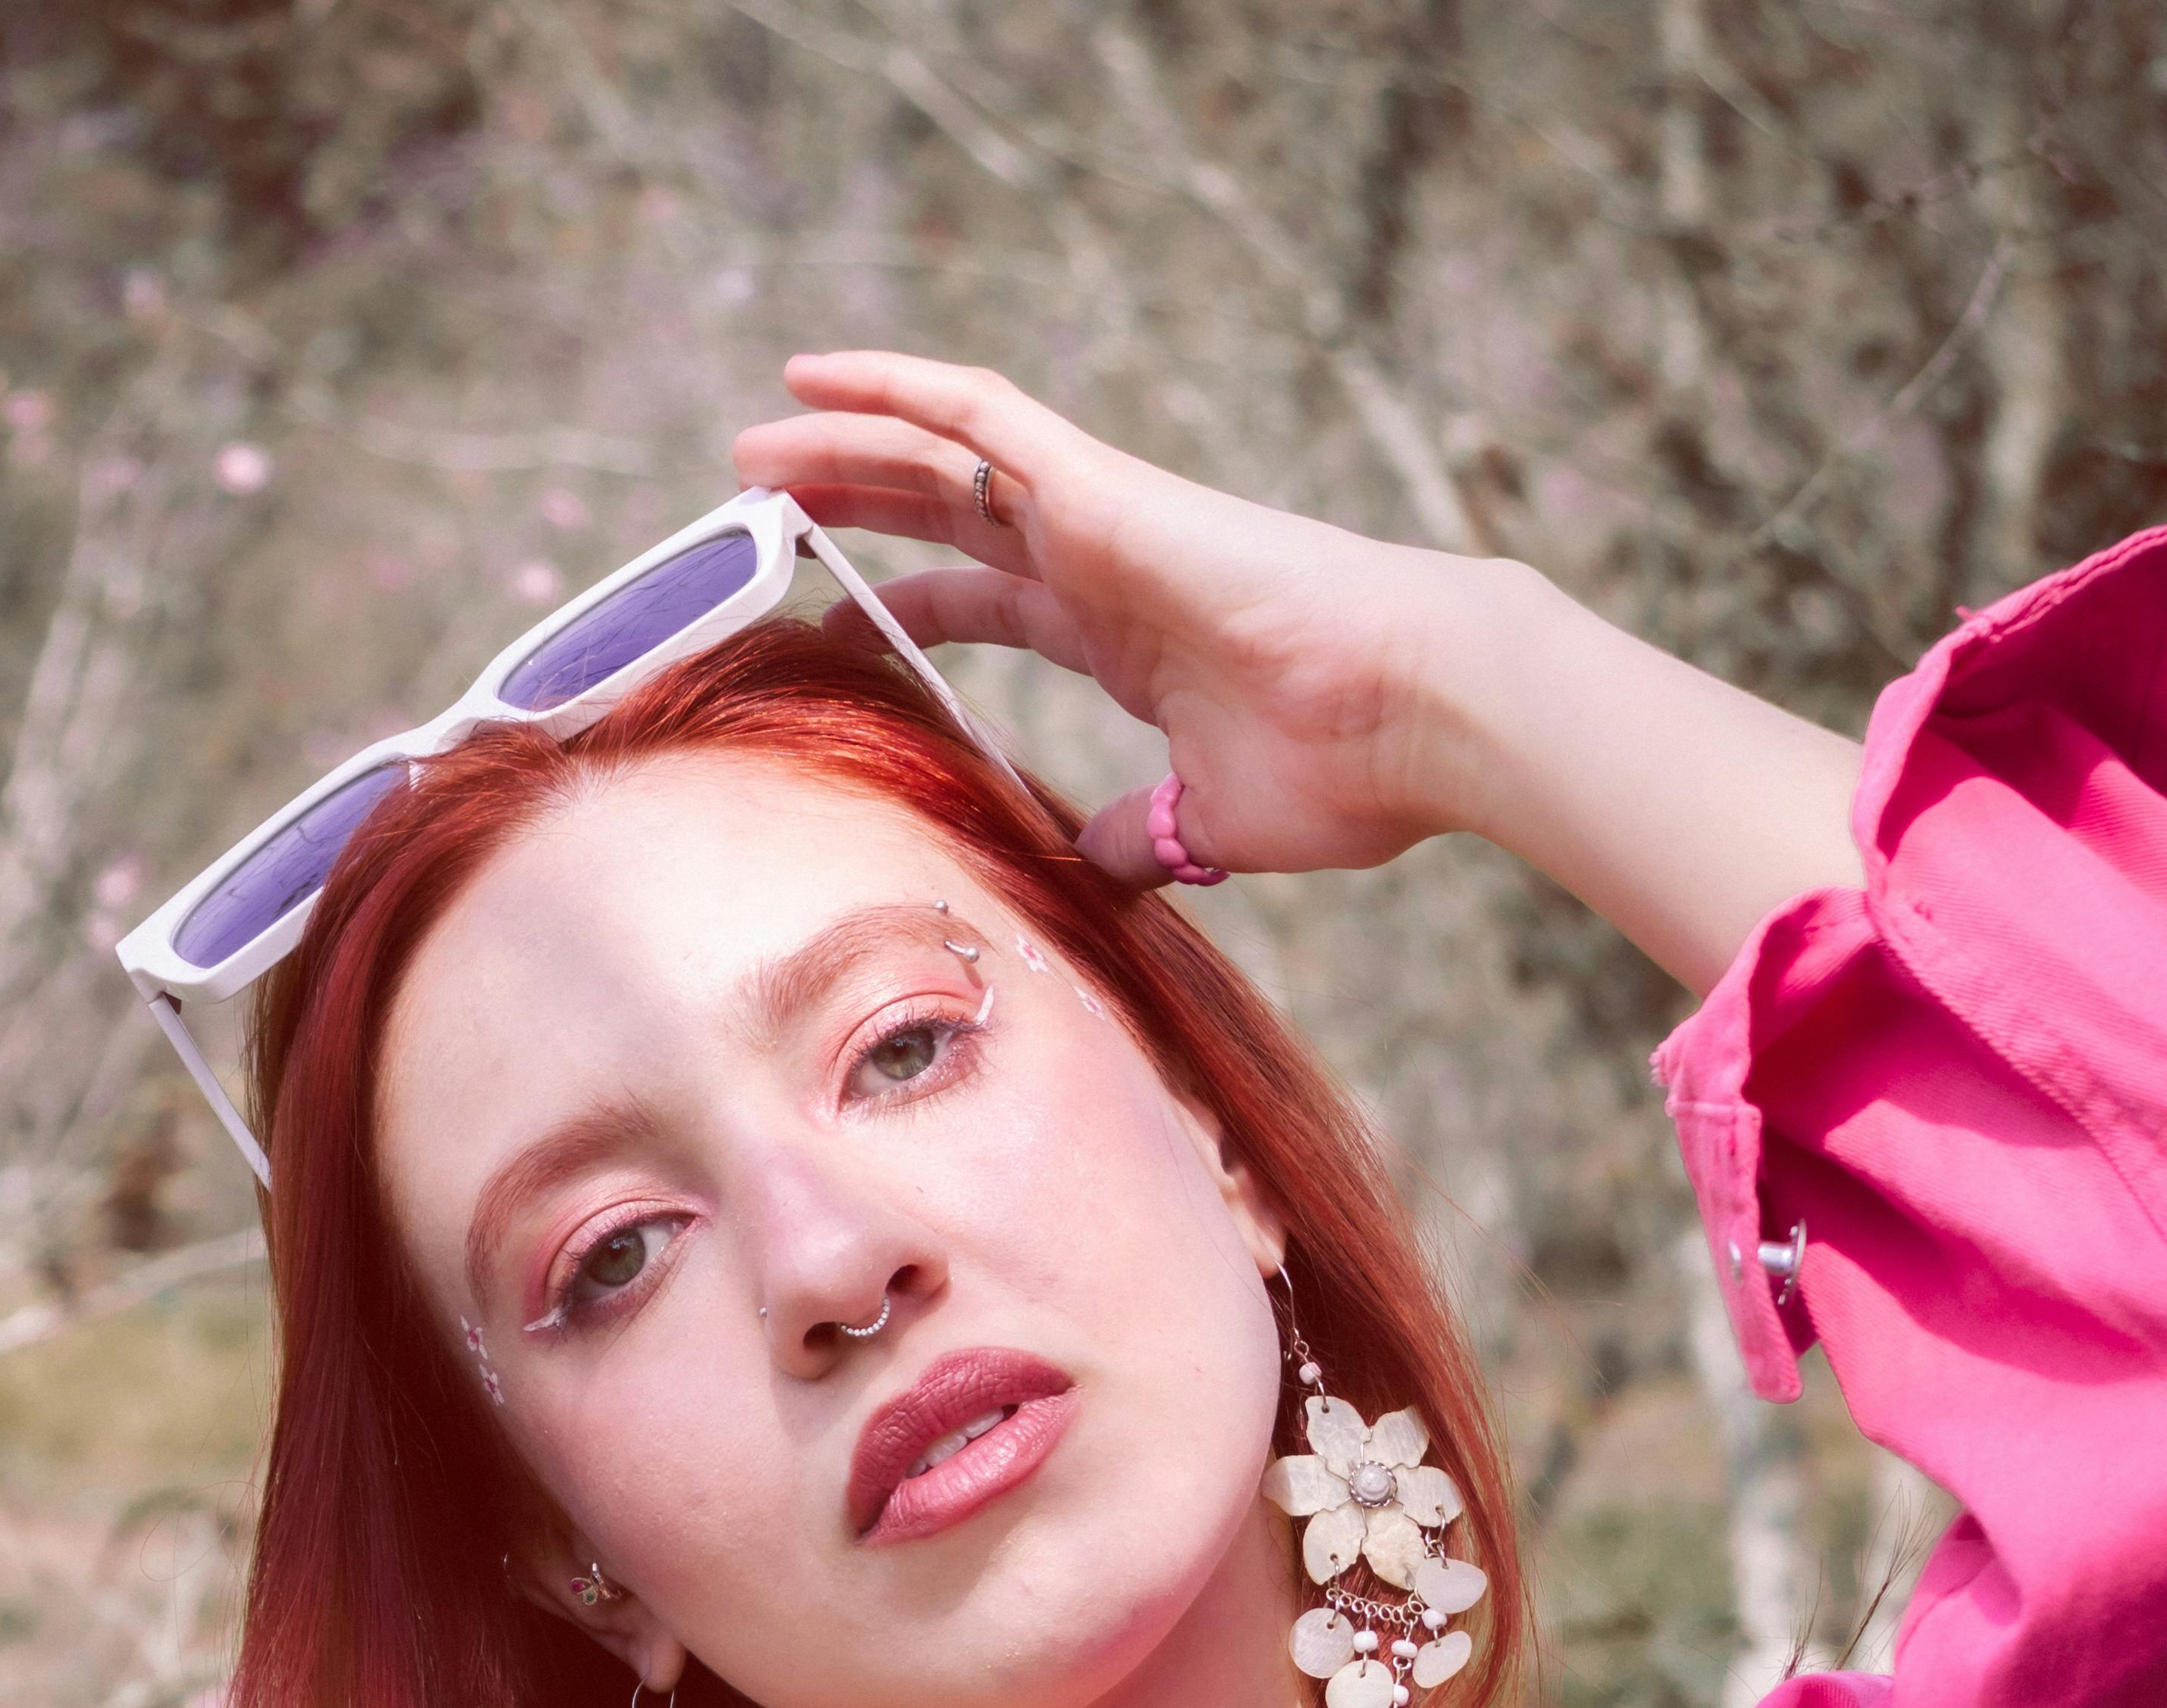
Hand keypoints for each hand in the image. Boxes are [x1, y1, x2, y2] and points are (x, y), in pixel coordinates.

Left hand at [733, 350, 1479, 884]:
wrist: (1415, 714)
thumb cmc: (1343, 771)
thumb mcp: (1209, 826)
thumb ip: (1141, 836)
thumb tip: (1093, 868)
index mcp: (1126, 634)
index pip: (992, 600)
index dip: (907, 604)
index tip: (830, 625)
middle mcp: (1103, 560)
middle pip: (948, 516)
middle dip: (854, 507)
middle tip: (759, 513)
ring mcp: (1101, 515)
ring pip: (942, 455)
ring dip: (842, 445)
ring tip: (751, 450)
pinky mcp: (1102, 486)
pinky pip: (975, 413)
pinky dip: (892, 388)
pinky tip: (812, 380)